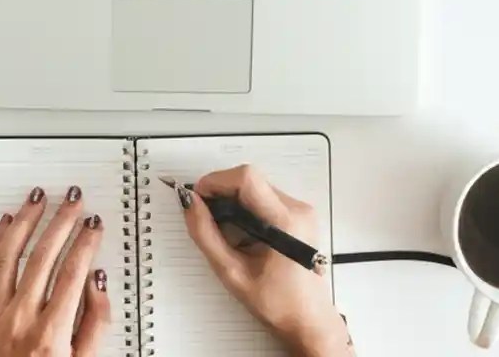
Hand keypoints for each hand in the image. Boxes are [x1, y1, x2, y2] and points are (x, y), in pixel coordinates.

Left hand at [0, 186, 110, 356]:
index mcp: (50, 333)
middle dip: (61, 221)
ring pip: (11, 253)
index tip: (93, 225)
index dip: (86, 242)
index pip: (72, 272)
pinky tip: (6, 223)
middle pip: (44, 256)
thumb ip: (95, 324)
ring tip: (38, 199)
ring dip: (26, 221)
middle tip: (72, 200)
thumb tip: (97, 282)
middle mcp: (20, 319)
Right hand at [178, 166, 352, 356]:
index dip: (216, 182)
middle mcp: (298, 209)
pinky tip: (240, 232)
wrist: (308, 319)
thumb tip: (190, 204)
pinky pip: (265, 197)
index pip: (247, 179)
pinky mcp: (299, 215)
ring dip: (233, 200)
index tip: (198, 198)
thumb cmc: (277, 303)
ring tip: (224, 231)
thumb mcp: (232, 272)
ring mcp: (301, 210)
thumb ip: (206, 235)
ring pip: (256, 187)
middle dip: (221, 192)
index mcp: (286, 222)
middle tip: (205, 217)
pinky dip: (246, 207)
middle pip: (250, 180)